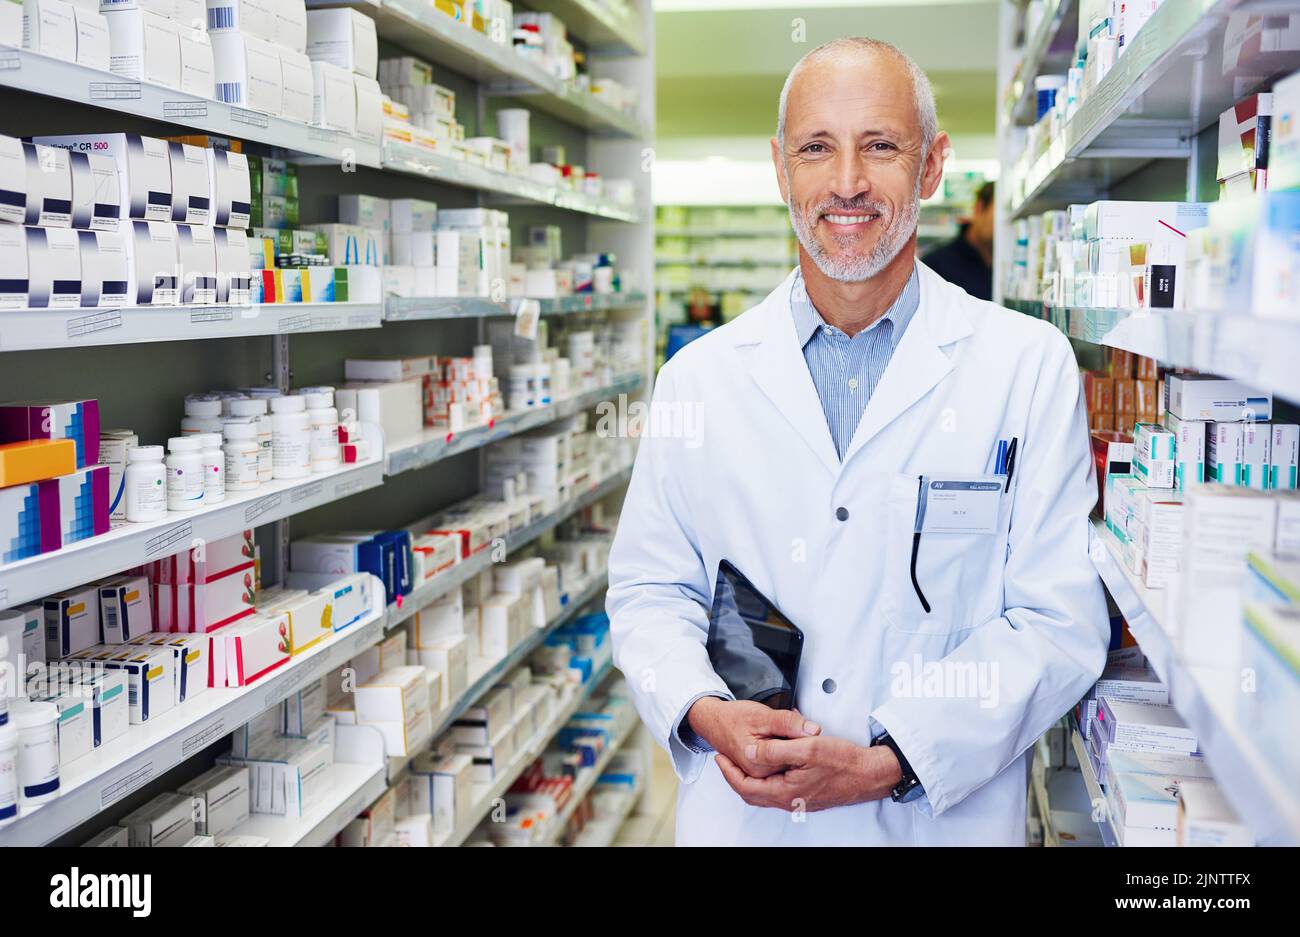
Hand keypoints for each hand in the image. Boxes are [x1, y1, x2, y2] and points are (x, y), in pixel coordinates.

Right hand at [687, 697, 819, 778]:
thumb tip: (813, 730)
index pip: (797, 757)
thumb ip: (788, 723)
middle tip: (791, 724)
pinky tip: (778, 736)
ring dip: (790, 744)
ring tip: (780, 730)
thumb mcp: (762, 716)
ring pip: (787, 760)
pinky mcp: (760, 770)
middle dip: (796, 741)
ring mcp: (759, 774)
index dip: (803, 737)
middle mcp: (760, 775)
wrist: (713, 721)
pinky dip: (782, 748)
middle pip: (793, 760)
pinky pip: (779, 761)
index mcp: (761, 765)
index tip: (800, 725)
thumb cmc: (733, 718)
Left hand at [714, 735, 903, 811]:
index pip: (745, 787)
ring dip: (750, 777)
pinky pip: (778, 790)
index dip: (728, 772)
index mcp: (785, 792)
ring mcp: (799, 801)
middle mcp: (790, 801)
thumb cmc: (843, 761)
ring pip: (765, 792)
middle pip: (752, 794)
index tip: (719, 756)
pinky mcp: (807, 796)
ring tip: (742, 759)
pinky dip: (766, 778)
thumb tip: (748, 751)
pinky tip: (770, 763)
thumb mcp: (806, 747)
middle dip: (734, 776)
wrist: (870, 774)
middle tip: (724, 760)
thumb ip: (775, 750)